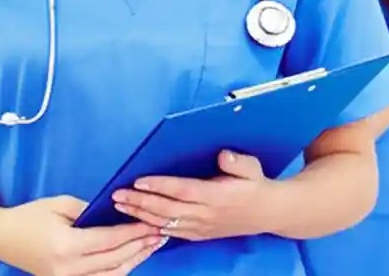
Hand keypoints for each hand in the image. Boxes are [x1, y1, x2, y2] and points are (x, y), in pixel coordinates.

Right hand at [0, 196, 163, 275]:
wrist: (1, 237)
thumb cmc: (28, 216)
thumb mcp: (59, 204)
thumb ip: (89, 209)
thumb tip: (116, 213)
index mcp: (67, 245)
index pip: (110, 240)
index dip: (133, 232)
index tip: (151, 222)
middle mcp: (70, 268)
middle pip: (116, 259)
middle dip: (140, 246)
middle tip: (160, 233)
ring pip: (113, 275)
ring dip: (135, 260)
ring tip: (151, 246)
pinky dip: (120, 269)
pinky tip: (132, 258)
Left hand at [111, 150, 272, 241]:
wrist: (270, 213)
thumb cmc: (256, 185)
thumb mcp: (252, 168)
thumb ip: (237, 162)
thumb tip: (223, 155)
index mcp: (217, 196)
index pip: (183, 191)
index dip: (160, 186)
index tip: (139, 180)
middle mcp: (207, 214)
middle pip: (167, 209)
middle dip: (140, 201)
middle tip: (118, 194)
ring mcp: (202, 227)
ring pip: (166, 223)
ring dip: (140, 214)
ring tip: (119, 205)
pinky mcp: (200, 234)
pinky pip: (172, 233)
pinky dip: (153, 228)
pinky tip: (136, 221)